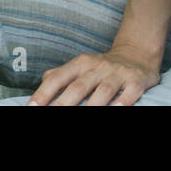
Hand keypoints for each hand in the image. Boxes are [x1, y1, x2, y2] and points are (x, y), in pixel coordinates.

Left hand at [27, 44, 161, 105]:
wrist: (137, 54)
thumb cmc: (102, 66)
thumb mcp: (80, 65)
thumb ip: (61, 74)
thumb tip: (42, 82)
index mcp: (79, 64)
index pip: (57, 78)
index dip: (44, 93)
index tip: (33, 107)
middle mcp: (96, 67)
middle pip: (78, 87)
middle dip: (63, 103)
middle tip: (51, 115)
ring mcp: (117, 74)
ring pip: (103, 91)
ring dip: (92, 106)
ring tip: (80, 116)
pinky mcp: (135, 81)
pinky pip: (129, 93)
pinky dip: (122, 102)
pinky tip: (115, 109)